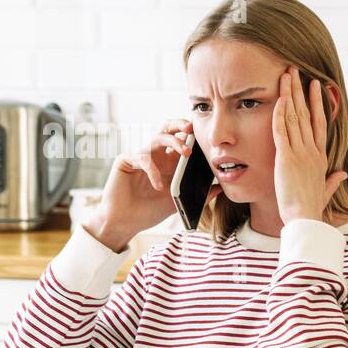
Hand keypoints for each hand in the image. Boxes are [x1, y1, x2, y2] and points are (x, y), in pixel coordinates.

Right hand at [87, 119, 213, 252]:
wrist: (126, 222)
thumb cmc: (149, 211)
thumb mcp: (178, 203)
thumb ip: (199, 196)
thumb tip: (221, 189)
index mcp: (169, 162)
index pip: (181, 140)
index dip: (193, 136)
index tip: (208, 137)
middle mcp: (155, 155)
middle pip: (167, 129)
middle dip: (180, 124)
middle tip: (192, 128)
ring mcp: (140, 156)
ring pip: (157, 138)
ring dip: (174, 142)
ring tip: (187, 153)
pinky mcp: (125, 161)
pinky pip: (142, 158)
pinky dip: (153, 171)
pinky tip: (159, 186)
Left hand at [272, 66, 347, 224]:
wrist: (305, 219)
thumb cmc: (312, 208)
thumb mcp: (325, 191)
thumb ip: (334, 180)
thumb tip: (343, 174)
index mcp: (320, 157)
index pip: (319, 124)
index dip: (317, 103)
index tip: (314, 87)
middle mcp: (312, 151)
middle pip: (307, 114)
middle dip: (301, 91)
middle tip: (296, 71)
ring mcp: (300, 153)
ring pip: (294, 117)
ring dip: (290, 95)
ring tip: (286, 76)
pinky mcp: (286, 158)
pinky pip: (282, 131)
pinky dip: (280, 113)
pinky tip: (279, 99)